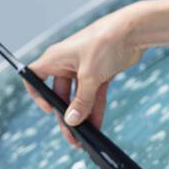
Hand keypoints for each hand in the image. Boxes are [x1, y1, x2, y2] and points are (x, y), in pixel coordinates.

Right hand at [23, 4, 144, 147]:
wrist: (134, 30)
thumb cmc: (105, 43)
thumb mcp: (90, 76)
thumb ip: (81, 101)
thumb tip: (71, 122)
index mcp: (56, 57)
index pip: (34, 77)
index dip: (36, 94)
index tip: (48, 109)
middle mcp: (67, 63)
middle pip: (59, 94)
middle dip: (65, 115)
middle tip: (71, 137)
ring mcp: (84, 68)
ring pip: (79, 97)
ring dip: (82, 116)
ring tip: (85, 138)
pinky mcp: (100, 72)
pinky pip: (94, 95)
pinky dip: (95, 109)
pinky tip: (97, 126)